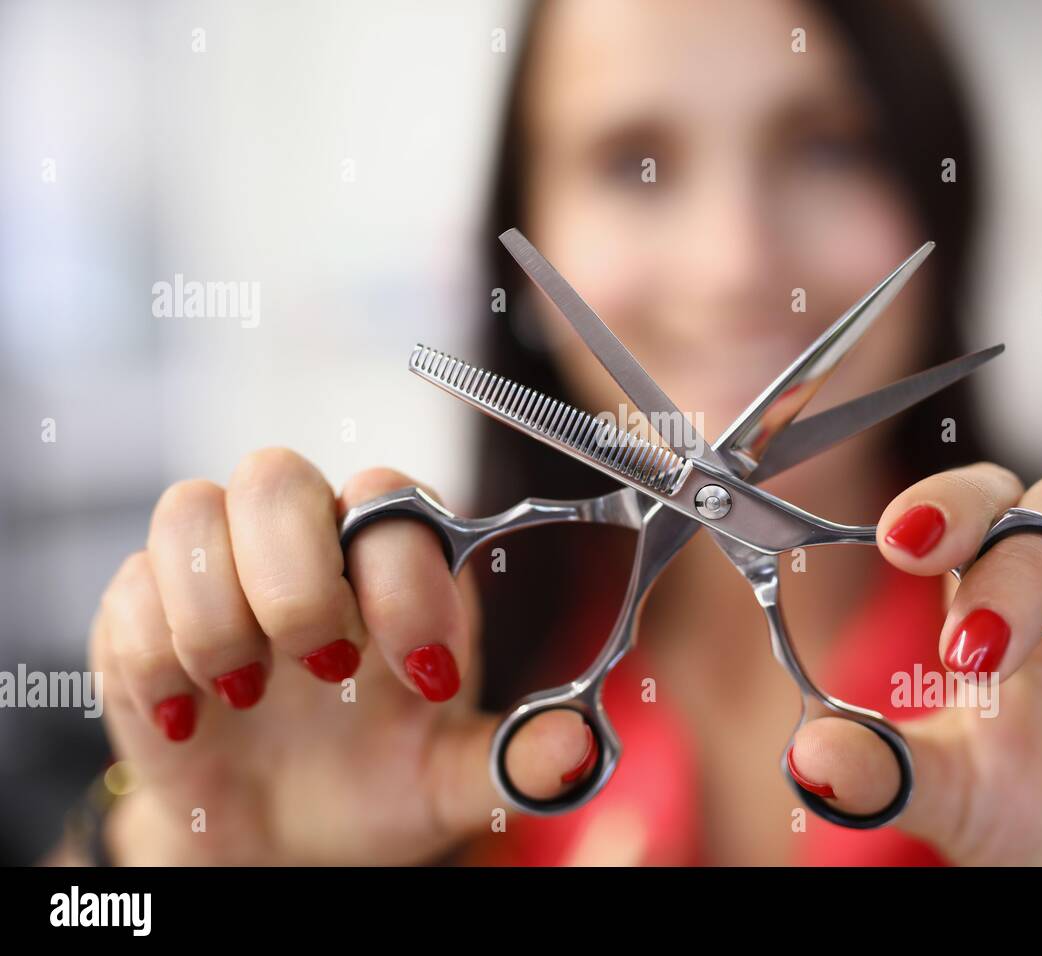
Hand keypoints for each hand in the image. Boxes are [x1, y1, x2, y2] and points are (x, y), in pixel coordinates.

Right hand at [90, 449, 595, 864]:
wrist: (282, 843)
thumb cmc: (377, 790)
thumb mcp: (451, 784)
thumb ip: (510, 762)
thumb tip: (575, 750)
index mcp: (394, 566)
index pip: (396, 502)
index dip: (406, 579)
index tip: (425, 677)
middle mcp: (307, 549)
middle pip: (275, 475)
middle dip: (293, 580)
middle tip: (322, 671)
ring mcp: (220, 575)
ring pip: (189, 508)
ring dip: (214, 611)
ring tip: (250, 698)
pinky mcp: (145, 615)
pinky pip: (125, 590)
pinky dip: (152, 657)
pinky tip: (189, 720)